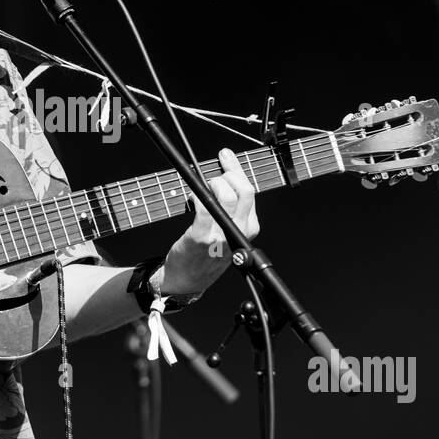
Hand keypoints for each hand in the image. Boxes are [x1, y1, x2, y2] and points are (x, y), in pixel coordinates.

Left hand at [154, 148, 260, 295]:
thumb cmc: (207, 254)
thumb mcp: (229, 232)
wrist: (188, 280)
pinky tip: (192, 199)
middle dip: (227, 173)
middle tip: (213, 174)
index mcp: (249, 228)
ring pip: (226, 196)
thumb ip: (233, 209)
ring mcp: (221, 235)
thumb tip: (226, 175)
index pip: (250, 191)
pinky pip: (204, 207)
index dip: (236, 170)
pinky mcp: (203, 237)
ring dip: (212, 184)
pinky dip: (197, 196)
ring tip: (203, 188)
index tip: (226, 157)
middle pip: (244, 190)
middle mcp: (239, 232)